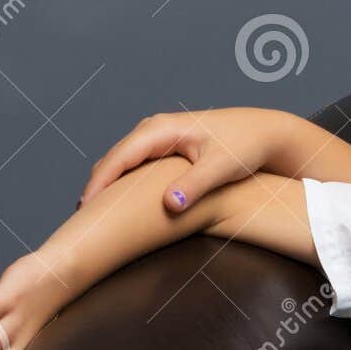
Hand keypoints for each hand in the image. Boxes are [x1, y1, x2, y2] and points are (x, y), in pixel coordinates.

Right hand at [78, 108, 300, 212]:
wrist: (267, 132)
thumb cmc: (247, 145)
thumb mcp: (222, 167)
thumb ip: (195, 186)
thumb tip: (169, 205)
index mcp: (163, 129)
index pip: (119, 157)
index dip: (100, 183)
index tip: (86, 209)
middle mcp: (155, 128)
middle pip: (114, 160)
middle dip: (98, 187)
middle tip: (83, 221)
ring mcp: (160, 137)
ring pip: (123, 163)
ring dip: (109, 186)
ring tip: (95, 217)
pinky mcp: (167, 146)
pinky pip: (136, 165)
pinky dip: (124, 183)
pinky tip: (120, 205)